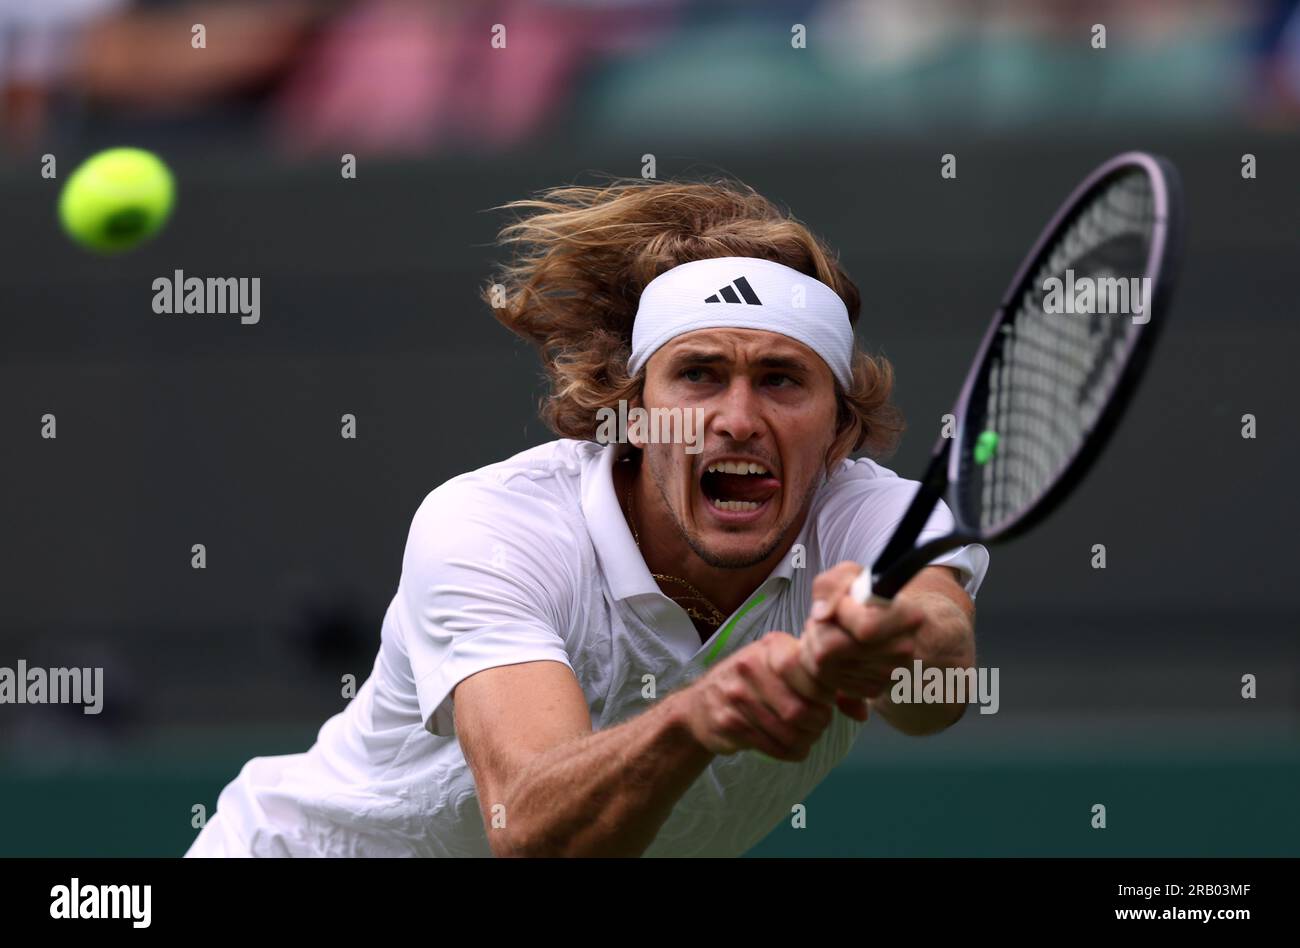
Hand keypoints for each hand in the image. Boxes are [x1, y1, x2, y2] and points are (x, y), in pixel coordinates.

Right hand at [683, 632, 834, 761]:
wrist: (699, 706)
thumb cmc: (753, 685)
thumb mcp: (783, 671)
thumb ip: (825, 684)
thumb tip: (862, 712)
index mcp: (770, 647)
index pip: (811, 671)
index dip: (826, 693)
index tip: (825, 699)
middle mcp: (750, 666)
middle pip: (803, 709)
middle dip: (819, 723)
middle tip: (817, 723)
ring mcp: (736, 695)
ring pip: (790, 731)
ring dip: (806, 740)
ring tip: (804, 736)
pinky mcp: (729, 723)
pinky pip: (774, 746)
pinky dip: (790, 752)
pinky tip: (790, 746)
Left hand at [799, 561, 922, 707]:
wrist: (887, 624)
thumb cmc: (867, 596)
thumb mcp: (851, 575)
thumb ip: (832, 584)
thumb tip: (821, 614)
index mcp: (908, 618)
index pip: (865, 627)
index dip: (840, 612)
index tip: (842, 603)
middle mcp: (902, 651)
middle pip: (830, 649)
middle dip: (816, 631)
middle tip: (824, 620)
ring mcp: (888, 675)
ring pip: (822, 667)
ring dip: (815, 647)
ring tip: (829, 632)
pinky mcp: (872, 691)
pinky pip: (828, 681)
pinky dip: (823, 666)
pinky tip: (834, 652)